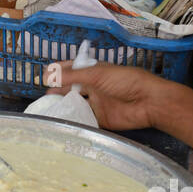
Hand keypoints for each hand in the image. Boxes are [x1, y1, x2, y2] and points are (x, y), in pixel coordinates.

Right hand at [47, 62, 169, 132]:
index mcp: (94, 72)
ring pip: (76, 104)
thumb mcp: (97, 74)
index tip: (44, 76)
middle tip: (44, 97)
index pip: (73, 69)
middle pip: (72, 89)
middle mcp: (94, 87)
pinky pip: (84, 120)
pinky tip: (62, 122)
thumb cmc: (125, 81)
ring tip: (49, 110)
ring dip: (64, 106)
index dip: (59, 71)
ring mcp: (98, 103)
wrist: (148, 102)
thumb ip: (72, 76)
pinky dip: (74, 120)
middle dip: (58, 91)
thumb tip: (48, 76)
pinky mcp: (101, 119)